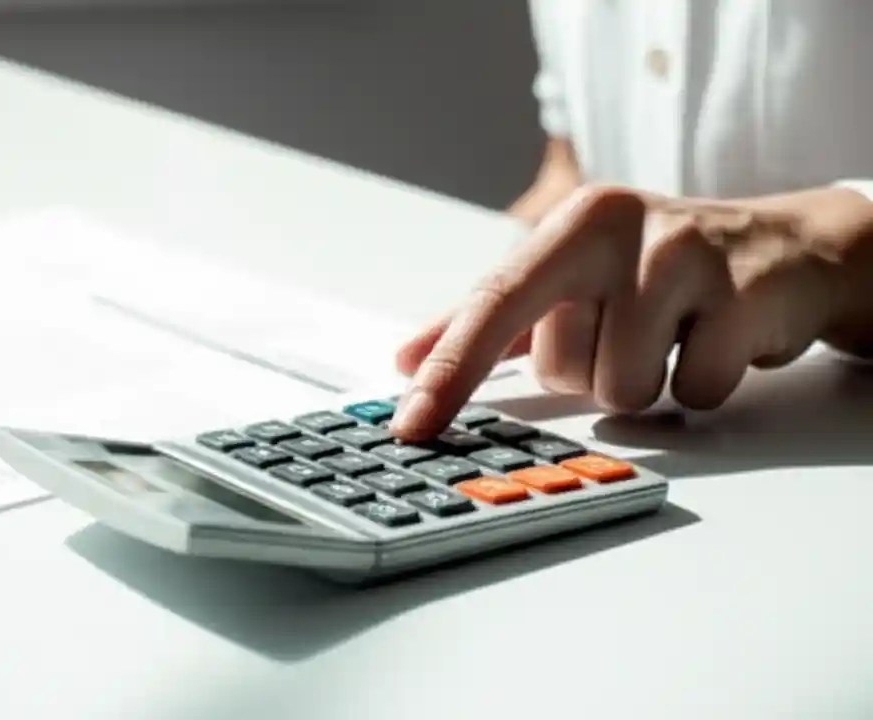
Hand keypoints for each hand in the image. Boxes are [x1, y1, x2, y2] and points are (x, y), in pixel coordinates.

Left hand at [390, 185, 872, 441]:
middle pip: (563, 367)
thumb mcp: (568, 278)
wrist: (783, 250)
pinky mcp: (743, 296)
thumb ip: (483, 322)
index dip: (449, 369)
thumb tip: (406, 359)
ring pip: (623, 389)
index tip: (411, 425)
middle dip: (593, 369)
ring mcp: (686, 257)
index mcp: (571, 225)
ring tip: (675, 334)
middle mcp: (621, 228)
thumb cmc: (657, 269)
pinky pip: (690, 392)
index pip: (493, 303)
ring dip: (647, 383)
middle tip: (632, 328)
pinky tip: (716, 339)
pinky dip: (700, 384)